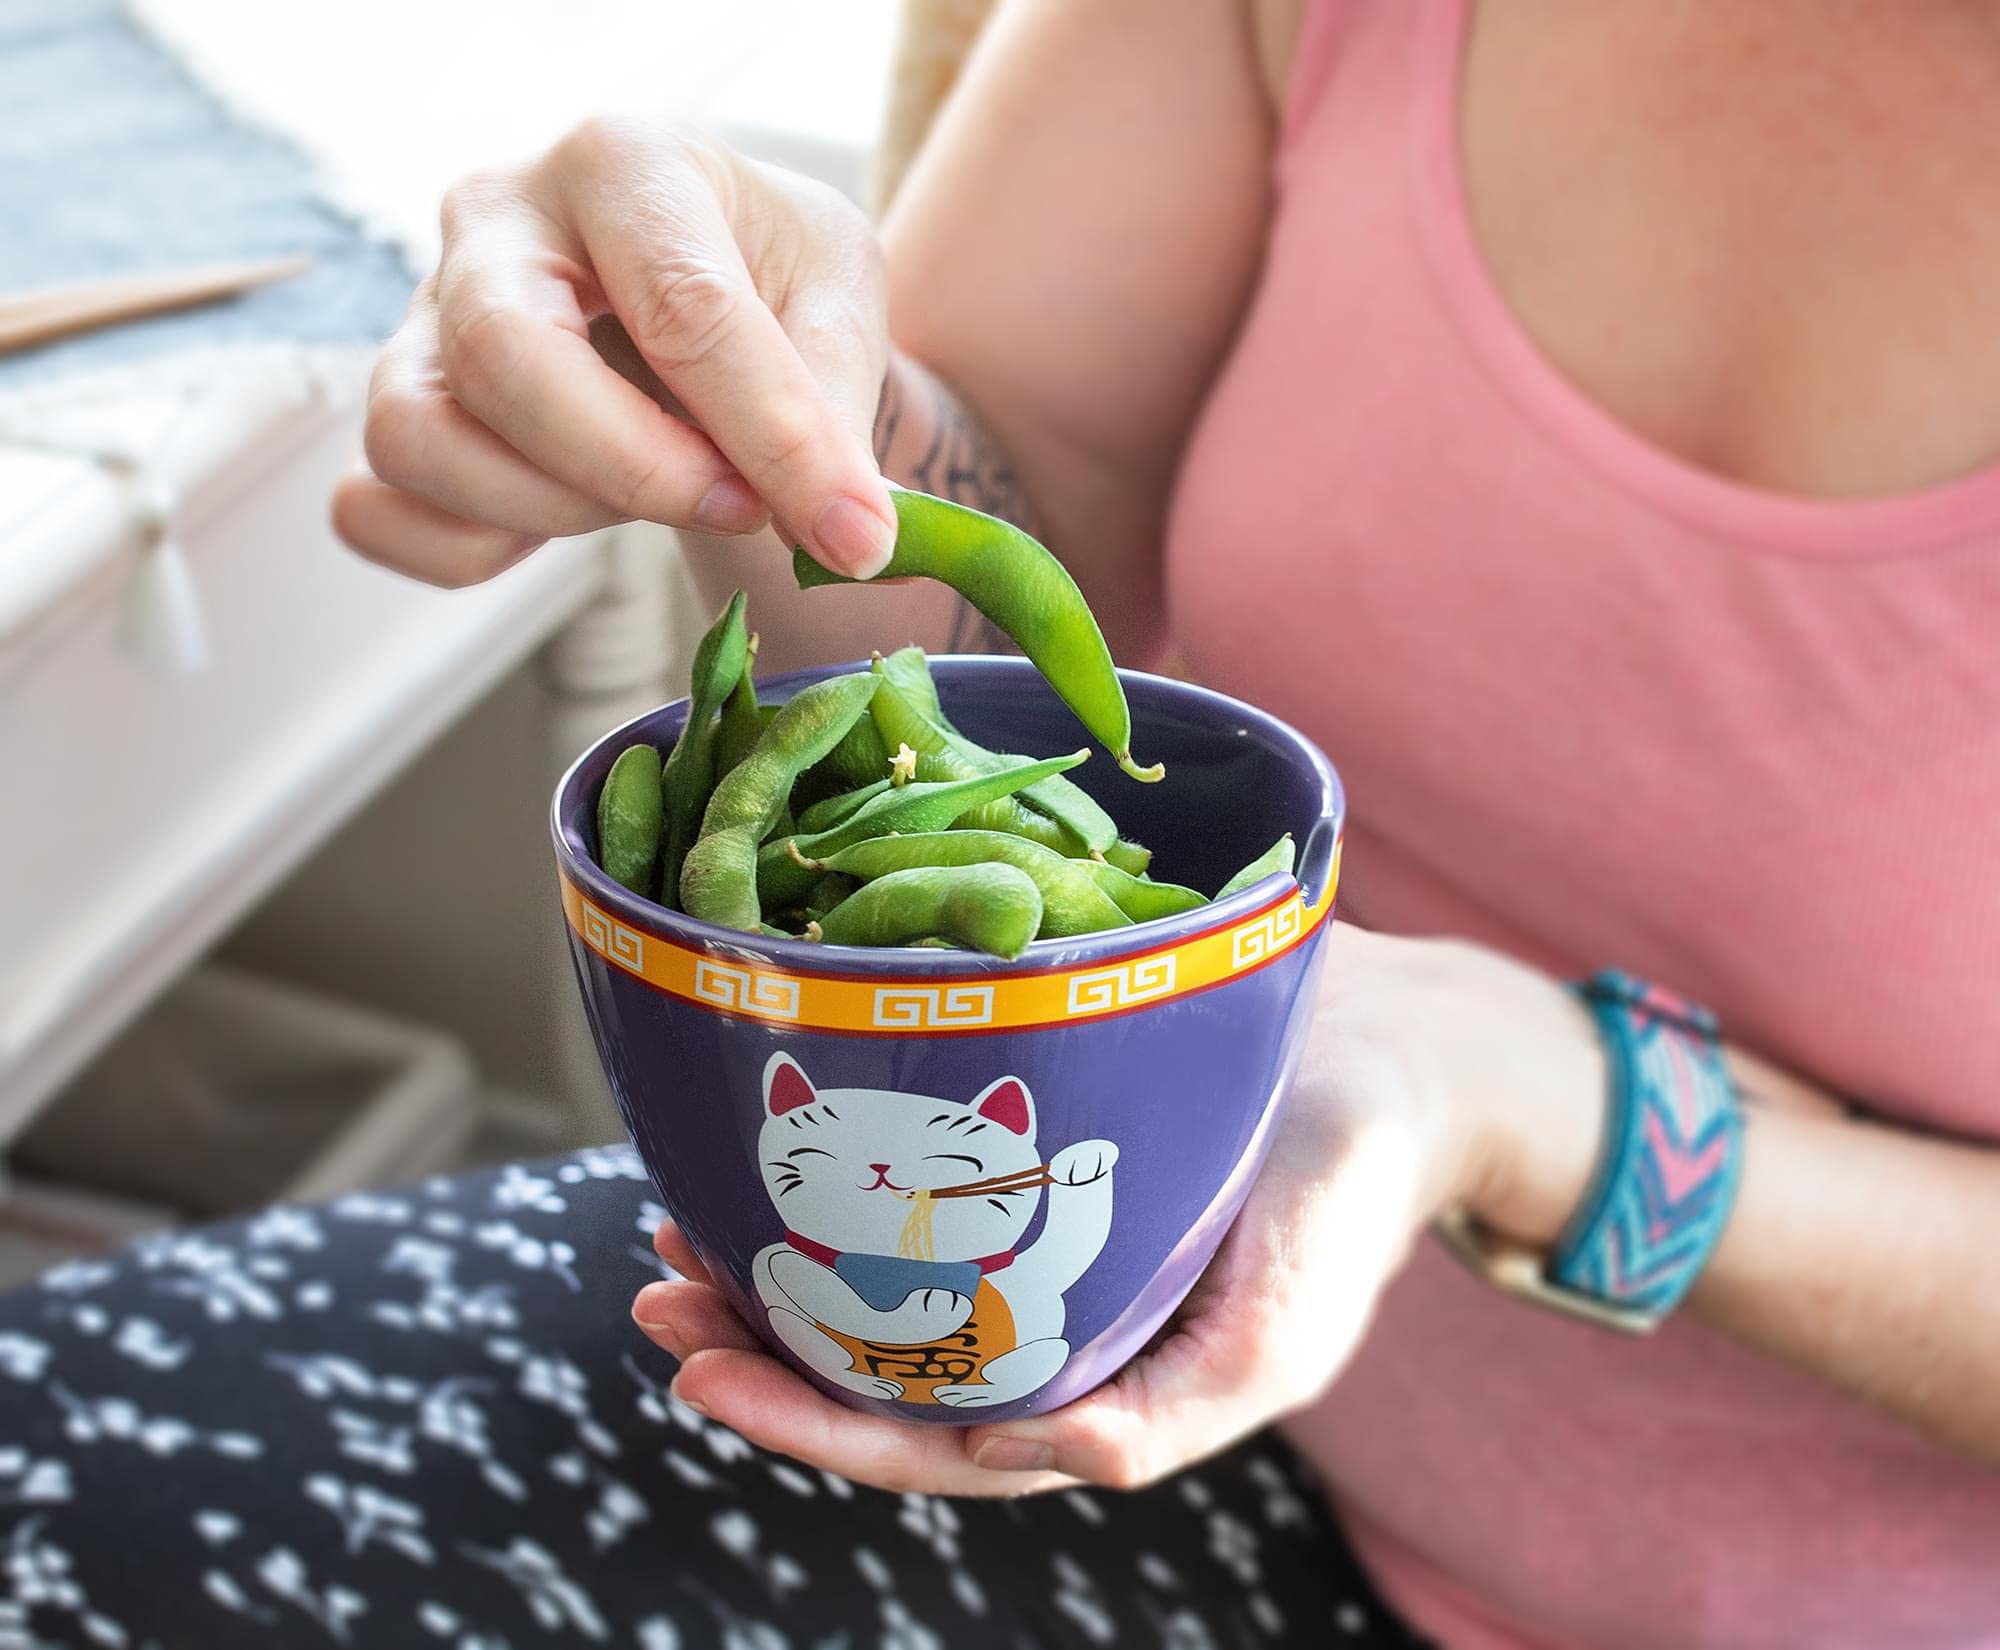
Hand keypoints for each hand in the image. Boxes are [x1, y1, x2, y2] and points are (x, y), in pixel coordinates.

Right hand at [331, 118, 897, 585]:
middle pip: (506, 358)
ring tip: (653, 496)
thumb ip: (832, 408)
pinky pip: (373, 506)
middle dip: (636, 470)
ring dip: (551, 510)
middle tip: (737, 508)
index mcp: (622, 161)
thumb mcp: (836, 301)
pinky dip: (465, 549)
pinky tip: (560, 527)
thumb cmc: (771, 279)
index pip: (683, 310)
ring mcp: (422, 312)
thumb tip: (847, 536)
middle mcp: (495, 217)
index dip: (773, 441)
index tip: (851, 535)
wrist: (714, 291)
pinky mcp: (395, 403)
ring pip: (417, 435)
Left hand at [630, 925, 1605, 1494]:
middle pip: (877, 1369)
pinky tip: (757, 1151)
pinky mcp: (1028, 1150)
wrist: (1387, 1045)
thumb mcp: (1290, 1320)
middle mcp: (1049, 1324)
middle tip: (655, 1300)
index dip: (812, 1425)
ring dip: (769, 1272)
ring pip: (877, 1286)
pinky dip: (831, 1181)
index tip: (702, 1367)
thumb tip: (1058, 1463)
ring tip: (668, 1237)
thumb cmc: (1346, 1188)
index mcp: (1097, 1387)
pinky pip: (910, 1189)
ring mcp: (1033, 1239)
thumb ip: (1184, 1410)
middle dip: (757, 1350)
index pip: (929, 1440)